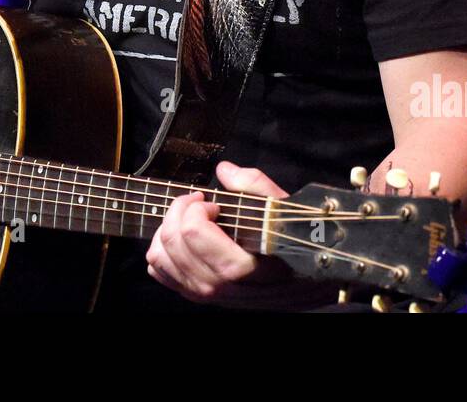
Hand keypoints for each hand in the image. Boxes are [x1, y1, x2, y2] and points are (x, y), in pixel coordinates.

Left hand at [145, 161, 338, 309]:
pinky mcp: (198, 296)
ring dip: (168, 229)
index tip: (213, 201)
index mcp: (241, 268)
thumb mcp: (283, 211)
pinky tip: (180, 238)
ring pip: (160, 258)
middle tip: (197, 202)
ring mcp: (206, 294)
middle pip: (173, 241)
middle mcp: (219, 286)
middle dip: (179, 210)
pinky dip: (161, 251)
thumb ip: (255, 186)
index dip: (196, 207)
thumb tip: (224, 170)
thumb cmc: (297, 245)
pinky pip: (160, 273)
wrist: (306, 283)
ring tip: (188, 218)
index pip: (193, 233)